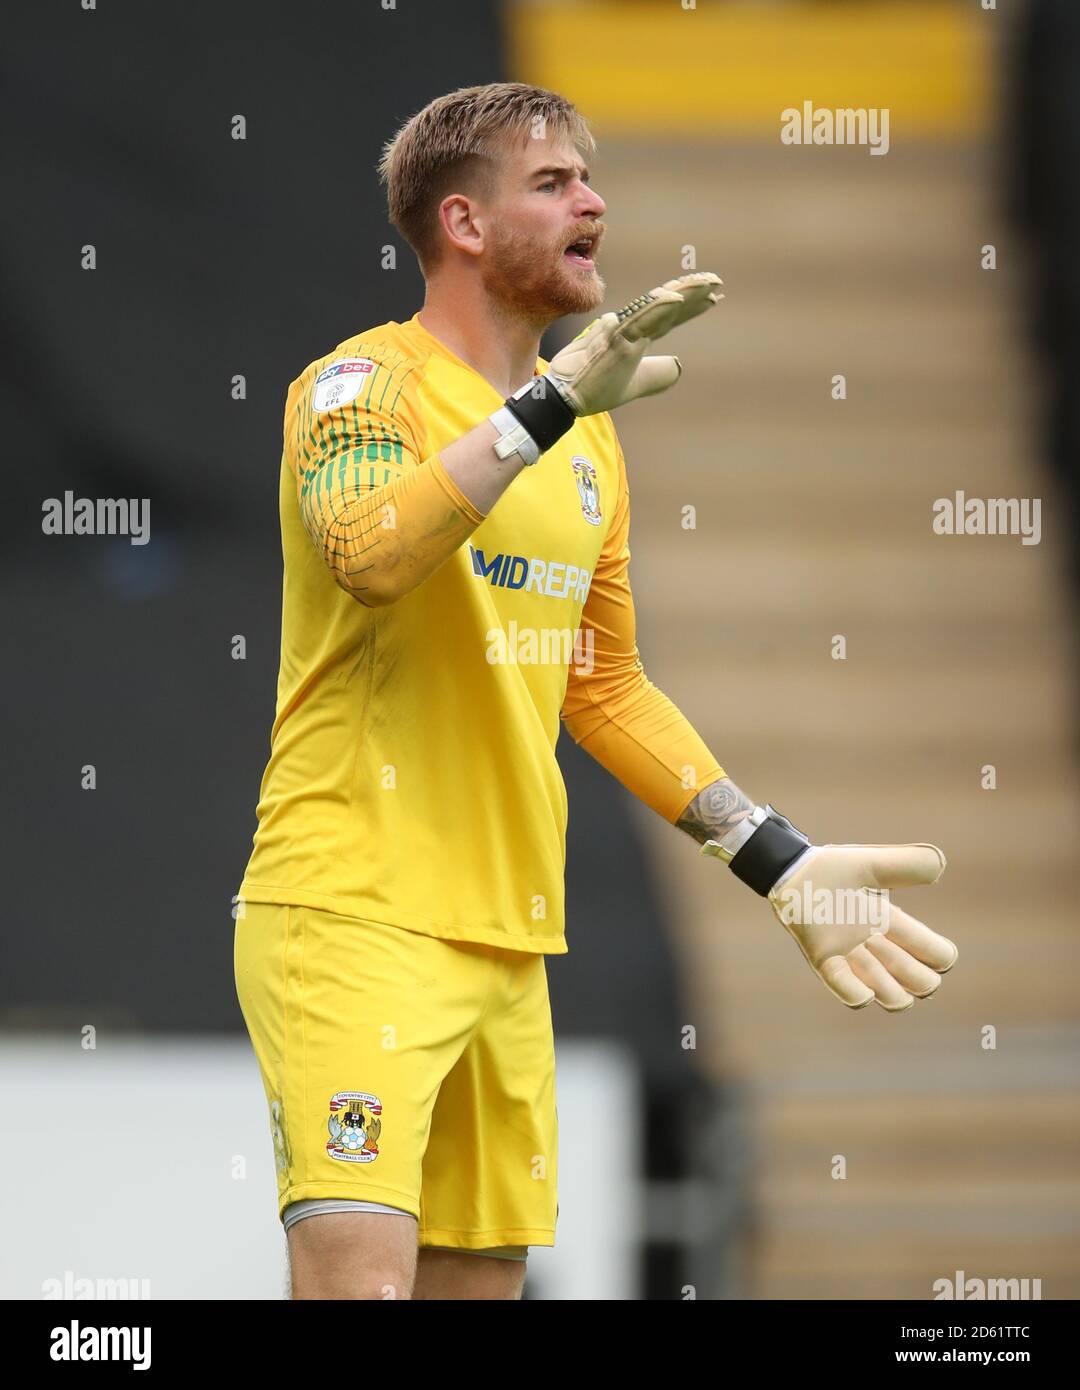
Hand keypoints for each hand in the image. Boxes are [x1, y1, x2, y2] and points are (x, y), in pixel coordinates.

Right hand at [544, 272, 722, 415]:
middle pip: (668, 305)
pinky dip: (658, 306)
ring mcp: (624, 330)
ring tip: (708, 284)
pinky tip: (676, 298)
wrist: (567, 397)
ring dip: (684, 293)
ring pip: (658, 305)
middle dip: (693, 293)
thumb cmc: (594, 387)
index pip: (670, 317)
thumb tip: (679, 366)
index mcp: (637, 337)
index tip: (714, 297)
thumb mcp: (634, 385)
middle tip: (717, 282)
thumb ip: (655, 375)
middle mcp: (633, 328)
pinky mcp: (615, 337)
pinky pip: (640, 318)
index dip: (692, 307)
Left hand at [764, 843, 957, 1010]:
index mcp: (892, 924)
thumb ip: (907, 863)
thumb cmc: (832, 868)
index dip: (938, 955)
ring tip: (878, 968)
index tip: (926, 943)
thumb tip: (941, 867)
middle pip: (919, 982)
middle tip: (897, 954)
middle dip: (920, 977)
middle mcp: (876, 946)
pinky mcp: (824, 960)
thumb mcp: (873, 863)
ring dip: (892, 989)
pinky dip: (859, 996)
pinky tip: (865, 993)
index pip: (934, 955)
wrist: (791, 870)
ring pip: (890, 995)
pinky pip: (846, 990)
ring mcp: (850, 957)